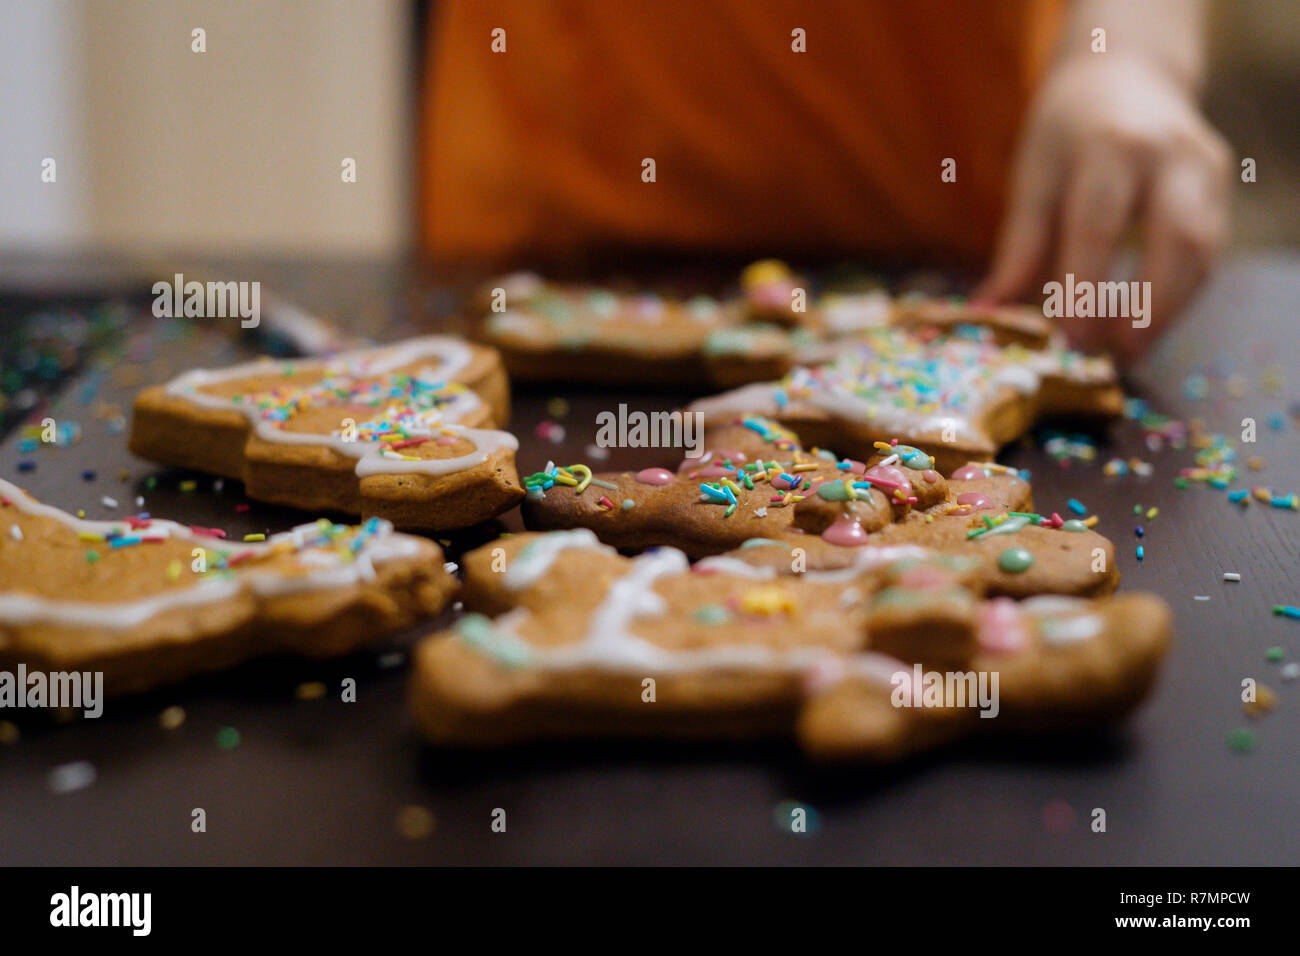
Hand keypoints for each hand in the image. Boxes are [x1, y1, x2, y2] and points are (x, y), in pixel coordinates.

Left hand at [974, 53, 1231, 363]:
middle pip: (1175, 237)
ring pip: (1202, 251)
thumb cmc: (1066, 134)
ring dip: (1168, 310)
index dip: (1084, 285)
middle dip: (1148, 305)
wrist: (1124, 74)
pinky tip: (1145, 326)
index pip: (1099, 224)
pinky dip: (1179, 295)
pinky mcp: (1220, 186)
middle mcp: (1168, 153)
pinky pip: (1208, 252)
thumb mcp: (1033, 177)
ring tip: (1127, 351)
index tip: (1069, 338)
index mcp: (1109, 146)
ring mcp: (1204, 168)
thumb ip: (1019, 248)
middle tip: (1114, 354)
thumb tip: (986, 312)